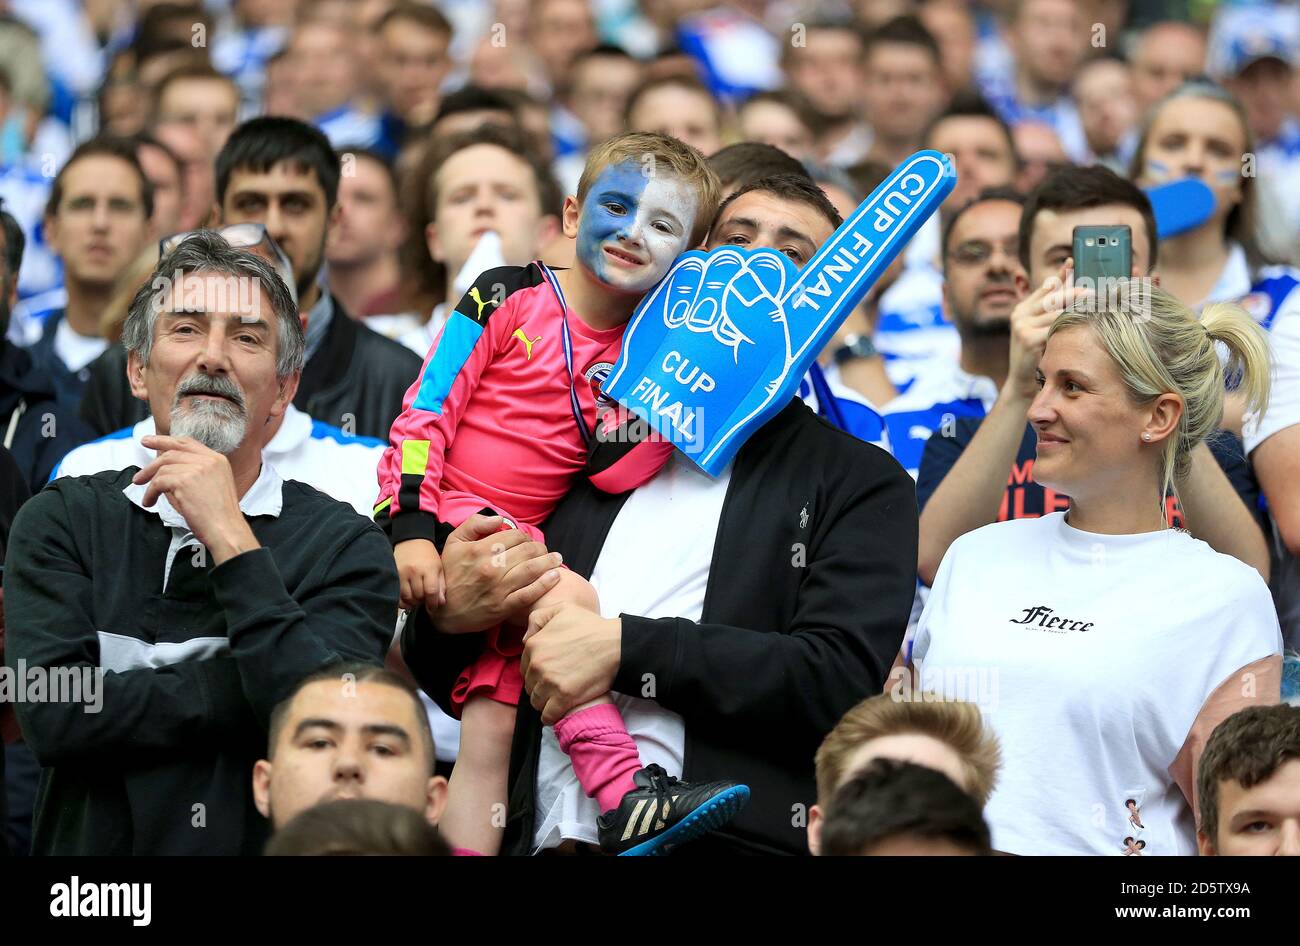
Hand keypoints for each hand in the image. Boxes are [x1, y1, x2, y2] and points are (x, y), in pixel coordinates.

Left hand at [134, 436, 259, 564]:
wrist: (226, 529)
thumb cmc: (219, 515)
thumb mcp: (213, 485)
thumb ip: (195, 473)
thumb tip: (168, 471)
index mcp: (217, 460)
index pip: (187, 442)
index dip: (165, 440)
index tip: (149, 441)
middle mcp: (208, 460)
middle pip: (171, 453)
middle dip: (150, 464)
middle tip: (139, 475)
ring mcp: (196, 469)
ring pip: (163, 468)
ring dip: (150, 482)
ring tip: (148, 496)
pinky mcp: (184, 481)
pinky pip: (158, 482)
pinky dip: (150, 493)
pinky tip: (150, 502)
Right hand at [394, 538, 443, 612]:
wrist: (412, 540)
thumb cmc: (428, 555)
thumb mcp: (439, 567)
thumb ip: (441, 585)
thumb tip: (440, 603)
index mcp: (429, 569)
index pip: (431, 591)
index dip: (432, 603)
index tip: (433, 607)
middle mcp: (414, 571)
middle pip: (418, 596)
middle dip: (422, 602)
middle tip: (424, 600)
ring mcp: (402, 573)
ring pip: (406, 597)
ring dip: (412, 602)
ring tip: (416, 598)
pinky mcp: (393, 574)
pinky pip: (396, 593)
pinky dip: (402, 599)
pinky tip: (407, 596)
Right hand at [431, 514, 562, 633]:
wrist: (443, 612)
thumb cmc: (449, 574)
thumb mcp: (453, 543)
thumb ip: (474, 525)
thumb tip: (499, 519)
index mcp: (480, 550)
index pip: (514, 536)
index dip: (525, 536)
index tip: (527, 541)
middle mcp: (492, 567)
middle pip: (527, 551)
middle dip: (540, 548)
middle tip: (544, 550)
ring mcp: (499, 588)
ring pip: (532, 570)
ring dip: (548, 562)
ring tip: (557, 559)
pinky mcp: (504, 607)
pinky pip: (529, 593)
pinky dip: (545, 584)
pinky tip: (555, 576)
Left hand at [521, 604, 620, 724]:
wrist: (615, 644)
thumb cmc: (592, 626)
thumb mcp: (562, 609)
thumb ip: (537, 618)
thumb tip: (525, 638)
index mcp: (534, 645)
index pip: (524, 666)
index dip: (535, 670)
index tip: (549, 671)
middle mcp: (538, 665)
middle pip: (529, 685)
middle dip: (539, 686)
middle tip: (555, 684)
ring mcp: (549, 683)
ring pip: (536, 701)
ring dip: (544, 701)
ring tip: (557, 697)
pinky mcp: (563, 698)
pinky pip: (547, 715)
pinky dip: (551, 715)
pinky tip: (559, 710)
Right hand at [1004, 260, 1092, 402]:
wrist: (1022, 384)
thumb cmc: (1037, 357)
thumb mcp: (1042, 332)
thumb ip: (1052, 313)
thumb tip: (1074, 291)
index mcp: (1022, 309)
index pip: (1045, 287)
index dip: (1060, 274)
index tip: (1072, 261)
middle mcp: (1019, 314)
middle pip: (1053, 296)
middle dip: (1075, 292)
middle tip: (1095, 291)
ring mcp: (1021, 325)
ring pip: (1056, 311)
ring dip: (1077, 309)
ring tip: (1096, 305)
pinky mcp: (1027, 338)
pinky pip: (1055, 326)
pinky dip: (1070, 324)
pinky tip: (1084, 323)